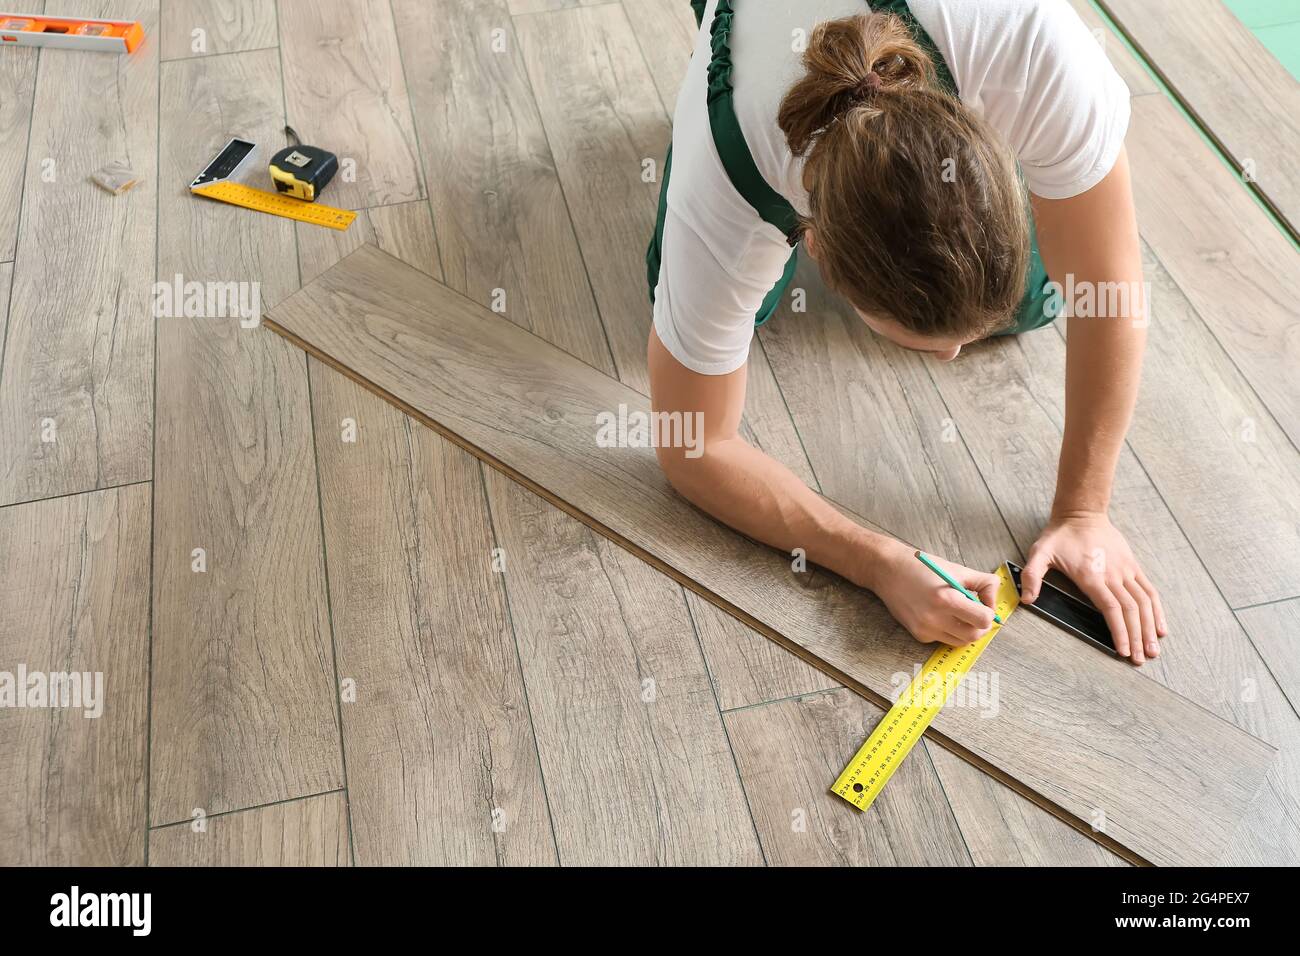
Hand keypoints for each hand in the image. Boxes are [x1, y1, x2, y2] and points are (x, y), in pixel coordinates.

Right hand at [873, 543, 1000, 646]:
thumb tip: (993, 601)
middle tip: (977, 613)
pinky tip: (939, 613)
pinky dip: (948, 629)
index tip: (984, 605)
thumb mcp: (956, 569)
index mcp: (947, 599)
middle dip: (980, 626)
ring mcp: (926, 629)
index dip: (989, 613)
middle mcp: (935, 618)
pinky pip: (943, 638)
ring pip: (960, 641)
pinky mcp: (919, 634)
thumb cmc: (921, 567)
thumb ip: (983, 583)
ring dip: (966, 630)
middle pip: (974, 636)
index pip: (983, 620)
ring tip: (959, 612)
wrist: (888, 570)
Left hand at [1021, 511, 1166, 664]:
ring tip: (1153, 649)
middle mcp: (1113, 575)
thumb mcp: (1039, 553)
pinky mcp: (1133, 566)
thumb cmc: (1060, 536)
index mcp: (1092, 576)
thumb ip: (1032, 576)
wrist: (1082, 513)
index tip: (1123, 651)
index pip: (1111, 609)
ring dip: (1150, 627)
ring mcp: (1126, 570)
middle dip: (1136, 637)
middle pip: (1130, 610)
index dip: (1119, 631)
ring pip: (1144, 602)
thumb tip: (1027, 600)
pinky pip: (1149, 590)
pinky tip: (1160, 627)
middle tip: (1140, 659)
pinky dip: (1157, 610)